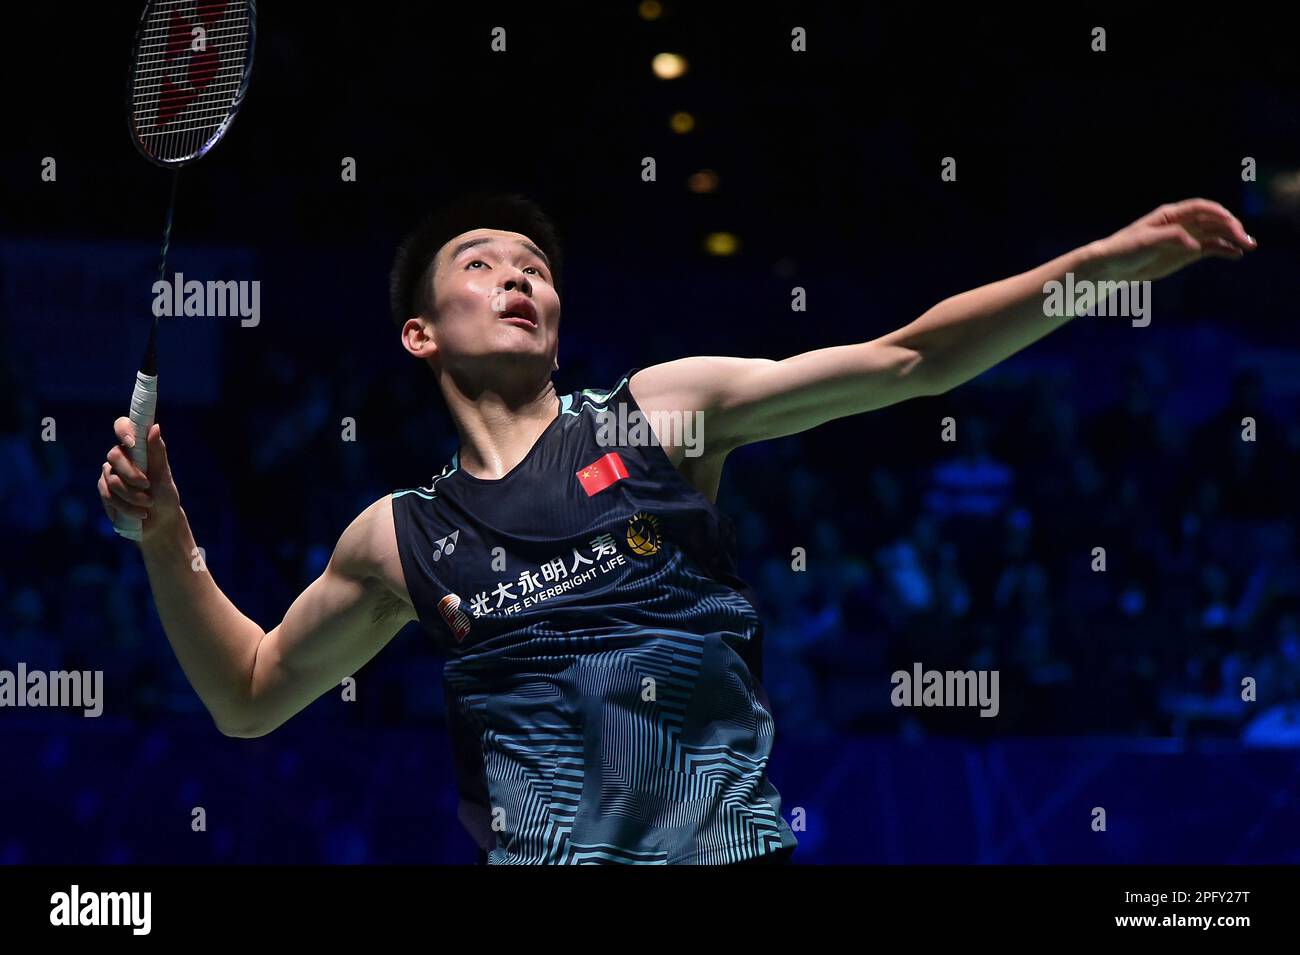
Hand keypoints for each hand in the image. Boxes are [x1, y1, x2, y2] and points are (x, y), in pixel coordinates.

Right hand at [98, 420, 181, 540]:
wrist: (160, 522)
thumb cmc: (165, 496)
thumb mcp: (164, 475)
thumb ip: (157, 452)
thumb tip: (154, 427)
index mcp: (136, 448)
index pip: (122, 426)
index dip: (123, 430)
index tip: (132, 442)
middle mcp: (120, 457)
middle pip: (114, 456)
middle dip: (131, 475)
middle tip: (148, 486)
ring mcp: (109, 473)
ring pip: (111, 479)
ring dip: (132, 495)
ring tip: (148, 504)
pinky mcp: (104, 491)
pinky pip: (108, 496)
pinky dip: (126, 506)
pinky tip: (139, 513)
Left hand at [1089, 198, 1256, 282]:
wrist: (1112, 266)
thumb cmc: (1125, 249)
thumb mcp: (1146, 241)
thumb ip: (1171, 239)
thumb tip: (1195, 245)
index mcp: (1171, 215)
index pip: (1201, 208)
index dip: (1218, 212)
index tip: (1231, 221)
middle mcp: (1183, 223)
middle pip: (1213, 220)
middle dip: (1232, 227)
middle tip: (1246, 239)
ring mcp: (1186, 238)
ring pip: (1215, 234)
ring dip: (1233, 238)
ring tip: (1249, 246)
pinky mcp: (1186, 254)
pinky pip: (1210, 249)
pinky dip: (1224, 250)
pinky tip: (1236, 254)